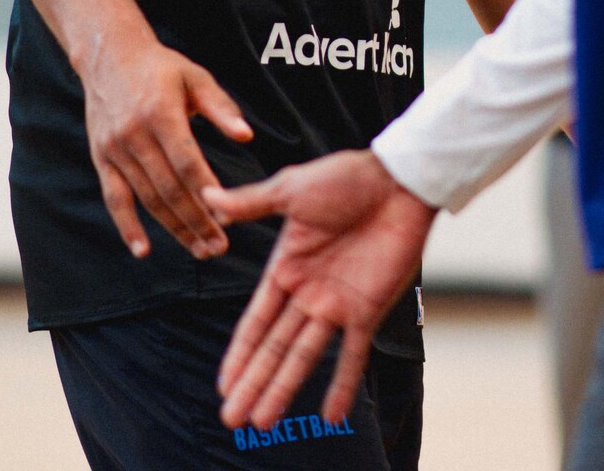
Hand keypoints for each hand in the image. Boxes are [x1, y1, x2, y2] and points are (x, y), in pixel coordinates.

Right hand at [80, 27, 252, 261]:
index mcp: (160, 112)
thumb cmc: (162, 68)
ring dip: (174, 228)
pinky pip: (115, 198)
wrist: (109, 57)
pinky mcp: (102, 158)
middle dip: (196, 220)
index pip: (186, 160)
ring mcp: (115, 148)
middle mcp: (134, 133)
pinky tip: (143, 250)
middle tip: (219, 247)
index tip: (228, 216)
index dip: (206, 191)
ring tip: (199, 250)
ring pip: (147, 198)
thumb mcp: (195, 78)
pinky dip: (127, 226)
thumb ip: (221, 108)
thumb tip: (246, 137)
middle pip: (169, 187)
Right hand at [204, 149, 436, 430]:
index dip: (240, 353)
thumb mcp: (290, 189)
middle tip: (232, 421)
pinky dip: (343, 385)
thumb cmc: (345, 178)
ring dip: (285, 390)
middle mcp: (308, 293)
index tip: (222, 385)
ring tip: (263, 424)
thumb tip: (206, 197)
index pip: (256, 321)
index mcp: (286, 267)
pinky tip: (333, 416)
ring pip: (304, 357)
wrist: (397, 180)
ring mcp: (338, 305)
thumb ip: (251, 203)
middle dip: (253, 383)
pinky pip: (354, 355)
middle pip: (274, 348)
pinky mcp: (369, 310)